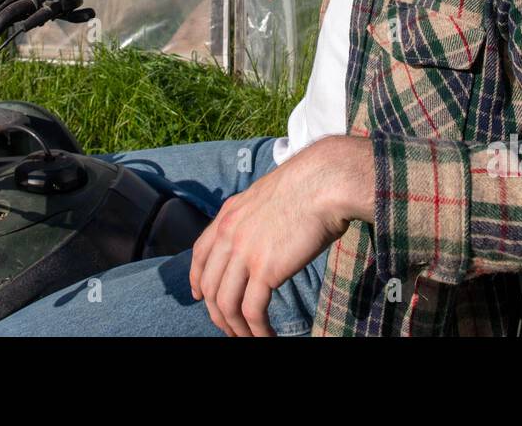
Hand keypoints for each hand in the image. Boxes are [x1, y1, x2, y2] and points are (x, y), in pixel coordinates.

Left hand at [189, 136, 372, 335]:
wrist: (324, 182)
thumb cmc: (309, 185)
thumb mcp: (268, 196)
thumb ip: (257, 217)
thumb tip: (264, 236)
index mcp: (228, 214)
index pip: (200, 253)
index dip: (197, 279)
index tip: (200, 296)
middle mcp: (229, 233)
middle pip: (210, 284)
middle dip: (217, 312)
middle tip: (231, 328)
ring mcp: (244, 252)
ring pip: (226, 303)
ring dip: (235, 328)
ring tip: (248, 339)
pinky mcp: (265, 269)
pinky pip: (252, 311)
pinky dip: (256, 330)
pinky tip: (266, 337)